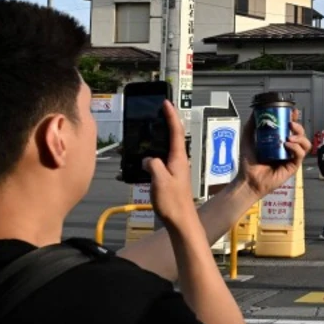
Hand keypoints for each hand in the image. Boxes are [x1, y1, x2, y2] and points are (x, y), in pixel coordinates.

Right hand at [145, 102, 197, 227]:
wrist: (181, 221)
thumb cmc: (173, 202)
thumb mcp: (160, 181)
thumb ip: (153, 165)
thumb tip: (148, 159)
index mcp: (179, 159)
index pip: (176, 132)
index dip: (171, 116)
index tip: (166, 103)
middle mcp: (179, 162)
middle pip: (172, 137)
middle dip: (164, 124)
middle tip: (153, 114)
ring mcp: (175, 170)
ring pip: (165, 150)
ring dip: (157, 140)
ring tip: (144, 134)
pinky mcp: (170, 178)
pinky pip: (160, 162)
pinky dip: (152, 156)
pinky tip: (142, 159)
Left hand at [238, 112, 311, 197]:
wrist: (248, 179)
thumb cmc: (248, 162)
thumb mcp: (248, 139)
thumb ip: (252, 126)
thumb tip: (255, 111)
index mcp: (279, 141)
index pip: (291, 128)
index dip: (294, 119)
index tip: (292, 111)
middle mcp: (287, 148)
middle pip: (301, 134)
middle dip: (298, 126)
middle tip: (290, 124)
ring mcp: (291, 157)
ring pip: (305, 144)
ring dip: (300, 137)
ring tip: (289, 137)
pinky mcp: (293, 166)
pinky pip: (300, 154)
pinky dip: (296, 147)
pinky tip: (287, 145)